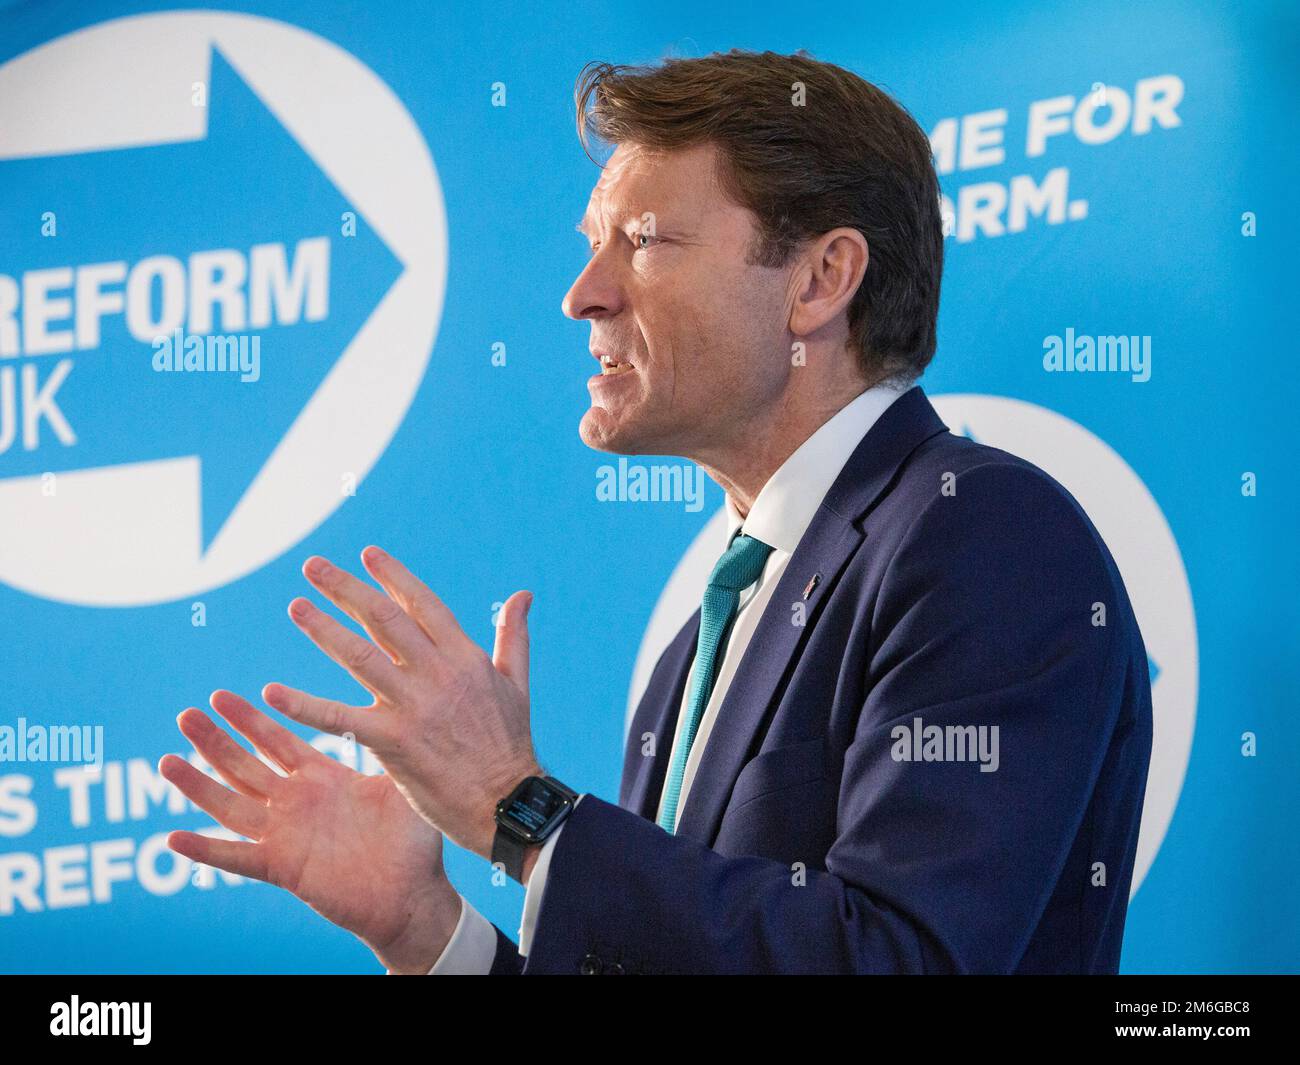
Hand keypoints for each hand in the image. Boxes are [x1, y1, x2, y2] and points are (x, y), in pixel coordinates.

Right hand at [161, 690, 461, 973]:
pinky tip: (175, 837)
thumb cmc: (414, 841)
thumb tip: (398, 705)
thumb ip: (391, 748)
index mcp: (323, 778)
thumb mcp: (401, 784)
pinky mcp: (283, 868)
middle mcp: (298, 803)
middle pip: (246, 766)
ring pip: (232, 806)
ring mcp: (286, 835)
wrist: (413, 895)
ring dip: (198, 786)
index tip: (220, 696)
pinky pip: (239, 858)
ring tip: (167, 761)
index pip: (277, 741)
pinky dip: (207, 850)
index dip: (249, 720)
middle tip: (185, 714)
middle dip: (215, 741)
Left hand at [263, 547, 542, 860]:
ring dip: (323, 628)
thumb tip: (523, 594)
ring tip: (296, 606)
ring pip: (359, 656)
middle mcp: (437, 674)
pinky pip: (339, 718)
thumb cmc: (511, 744)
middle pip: (384, 619)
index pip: (423, 604)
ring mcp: (413, 706)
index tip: (367, 554)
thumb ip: (513, 635)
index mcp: (466, 657)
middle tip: (313, 566)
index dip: (393, 577)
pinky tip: (272, 692)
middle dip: (346, 588)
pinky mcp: (392, 741)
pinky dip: (303, 704)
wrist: (505, 802)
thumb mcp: (517, 683)